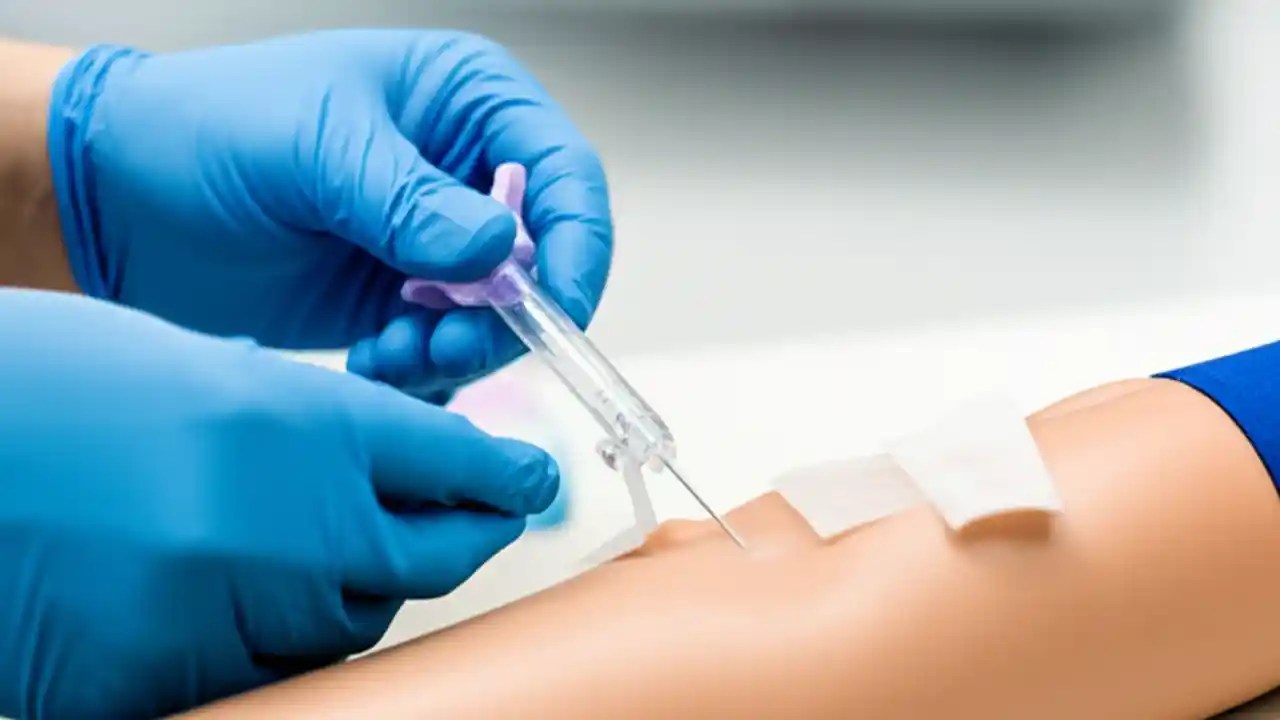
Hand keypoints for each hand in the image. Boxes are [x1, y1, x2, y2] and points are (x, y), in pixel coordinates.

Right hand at [0, 289, 557, 718]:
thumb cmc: (43, 387)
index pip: (452, 460)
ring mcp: (234, 613)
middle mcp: (288, 523)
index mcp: (297, 423)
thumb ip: (294, 425)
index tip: (531, 481)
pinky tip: (224, 603)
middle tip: (478, 523)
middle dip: (459, 538)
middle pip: (430, 556)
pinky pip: (268, 675)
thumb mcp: (189, 369)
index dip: (502, 474)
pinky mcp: (169, 682)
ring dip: (349, 593)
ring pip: (353, 623)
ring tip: (300, 554)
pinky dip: (266, 643)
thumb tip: (368, 463)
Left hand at [48, 30, 611, 398]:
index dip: (577, 243)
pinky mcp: (400, 296)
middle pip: (545, 257)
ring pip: (500, 315)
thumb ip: (411, 201)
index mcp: (465, 101)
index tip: (555, 305)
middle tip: (451, 344)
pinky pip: (447, 347)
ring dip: (461, 349)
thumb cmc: (207, 130)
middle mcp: (462, 171)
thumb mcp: (316, 148)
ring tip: (395, 354)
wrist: (117, 201)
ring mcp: (433, 239)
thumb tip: (499, 252)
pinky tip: (371, 361)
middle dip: (509, 315)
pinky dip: (424, 368)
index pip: (564, 172)